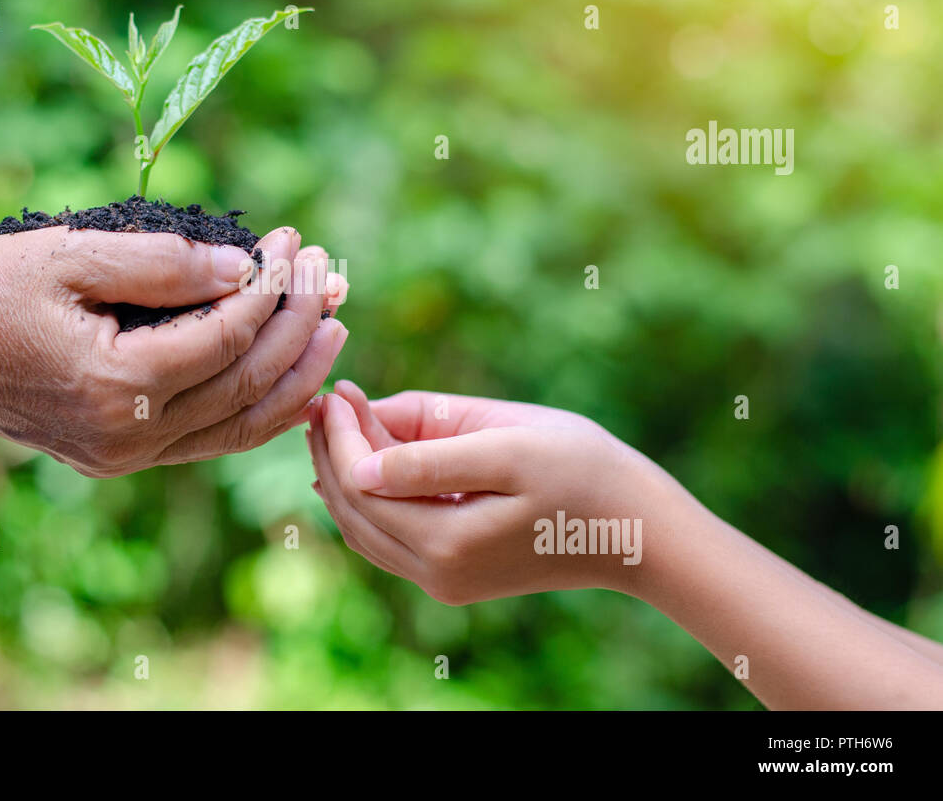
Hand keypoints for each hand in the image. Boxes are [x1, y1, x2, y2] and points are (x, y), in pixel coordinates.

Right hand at [0, 224, 347, 476]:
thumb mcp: (73, 254)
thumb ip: (164, 263)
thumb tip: (247, 270)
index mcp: (117, 384)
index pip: (226, 337)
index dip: (271, 289)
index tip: (294, 243)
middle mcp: (130, 435)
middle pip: (247, 386)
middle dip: (297, 327)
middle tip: (328, 275)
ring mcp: (127, 455)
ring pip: (239, 427)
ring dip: (295, 376)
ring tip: (332, 326)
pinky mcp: (123, 457)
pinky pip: (209, 441)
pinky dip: (259, 413)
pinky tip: (293, 384)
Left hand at [307, 382, 685, 603]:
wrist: (640, 530)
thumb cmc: (583, 471)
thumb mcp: (507, 446)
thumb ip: (430, 453)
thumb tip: (358, 458)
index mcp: (447, 542)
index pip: (362, 483)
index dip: (341, 433)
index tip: (337, 387)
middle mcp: (437, 573)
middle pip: (354, 507)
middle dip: (332, 451)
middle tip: (326, 398)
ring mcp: (445, 581)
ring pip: (365, 527)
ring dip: (342, 475)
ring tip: (336, 422)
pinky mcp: (456, 577)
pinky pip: (390, 539)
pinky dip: (369, 499)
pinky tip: (363, 463)